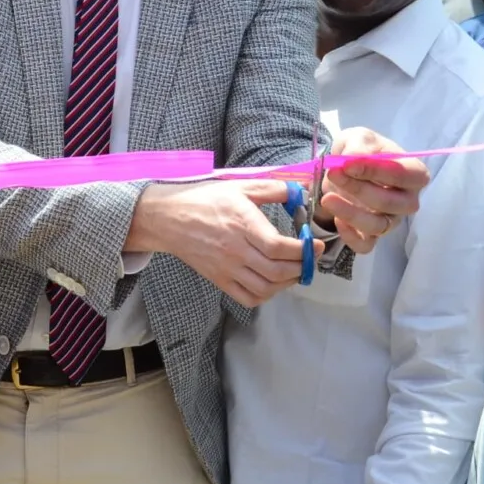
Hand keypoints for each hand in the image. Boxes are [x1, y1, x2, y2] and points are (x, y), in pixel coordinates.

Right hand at [126, 180, 304, 306]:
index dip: (304, 250)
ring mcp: (226, 268)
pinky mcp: (219, 279)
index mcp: (242, 225)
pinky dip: (266, 296)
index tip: (315, 245)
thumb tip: (301, 190)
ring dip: (287, 283)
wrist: (168, 218)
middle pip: (277, 271)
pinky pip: (248, 298)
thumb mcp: (239, 186)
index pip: (279, 247)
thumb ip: (272, 189)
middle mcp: (235, 250)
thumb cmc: (204, 199)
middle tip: (309, 258)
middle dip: (301, 267)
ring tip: (294, 271)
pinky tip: (272, 282)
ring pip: (266, 288)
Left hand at [318, 128, 427, 254]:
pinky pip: (366, 245)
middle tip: (333, 174)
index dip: (378, 171)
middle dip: (360, 189)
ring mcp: (391, 219)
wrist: (343, 167)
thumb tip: (355, 159)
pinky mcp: (372, 234)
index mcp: (413, 173)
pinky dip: (350, 237)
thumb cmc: (361, 150)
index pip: (406, 176)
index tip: (348, 164)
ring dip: (351, 213)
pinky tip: (336, 220)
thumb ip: (360, 145)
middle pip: (392, 203)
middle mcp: (407, 200)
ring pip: (378, 226)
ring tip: (327, 198)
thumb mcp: (359, 138)